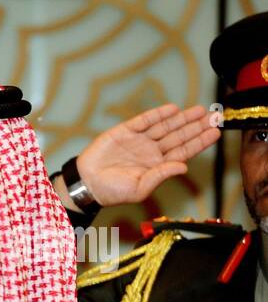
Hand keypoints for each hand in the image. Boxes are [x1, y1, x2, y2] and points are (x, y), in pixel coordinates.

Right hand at [75, 103, 219, 206]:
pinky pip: (144, 120)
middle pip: (178, 136)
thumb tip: (184, 166)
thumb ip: (161, 175)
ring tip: (199, 110)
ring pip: (165, 126)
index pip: (183, 151)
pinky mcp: (124, 132)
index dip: (199, 142)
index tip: (215, 132)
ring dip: (182, 118)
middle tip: (214, 116)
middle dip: (196, 126)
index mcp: (157, 166)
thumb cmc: (111, 192)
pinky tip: (172, 109)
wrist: (86, 183)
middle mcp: (151, 151)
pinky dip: (158, 114)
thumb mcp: (139, 189)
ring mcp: (138, 141)